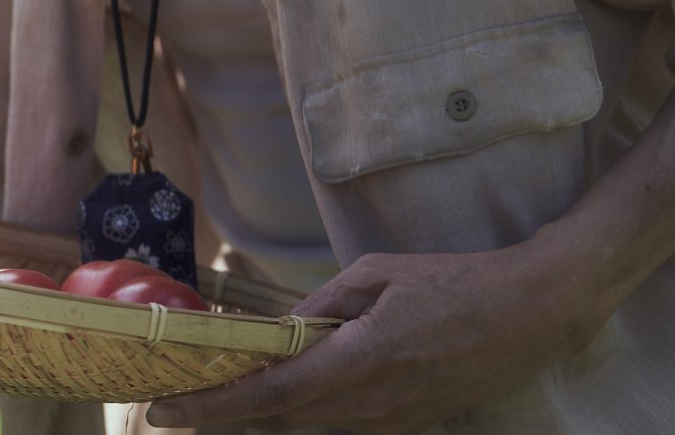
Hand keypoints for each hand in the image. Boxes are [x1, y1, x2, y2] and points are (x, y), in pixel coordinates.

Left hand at [147, 241, 613, 432]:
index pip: (269, 397)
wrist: (531, 314)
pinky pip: (340, 421)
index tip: (163, 411)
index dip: (211, 408)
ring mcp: (393, 421)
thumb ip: (319, 307)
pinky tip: (277, 392)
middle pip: (279, 421)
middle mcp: (372, 404)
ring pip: (308, 424)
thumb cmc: (451, 282)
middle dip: (220, 417)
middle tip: (169, 407)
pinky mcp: (409, 422)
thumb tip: (277, 329)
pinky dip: (300, 411)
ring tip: (211, 397)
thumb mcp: (373, 275)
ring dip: (258, 415)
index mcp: (359, 362)